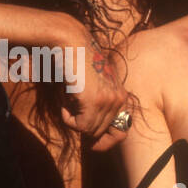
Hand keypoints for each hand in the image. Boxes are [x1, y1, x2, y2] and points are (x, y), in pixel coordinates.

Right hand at [58, 24, 130, 152]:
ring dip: (72, 118)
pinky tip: (64, 99)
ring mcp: (109, 101)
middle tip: (68, 108)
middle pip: (101, 132)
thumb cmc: (76, 62)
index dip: (107, 142)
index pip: (122, 131)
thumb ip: (96, 105)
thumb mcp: (92, 85)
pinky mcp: (94, 102)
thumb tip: (92, 135)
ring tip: (67, 97)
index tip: (92, 146)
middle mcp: (120, 99)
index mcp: (122, 95)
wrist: (70, 41)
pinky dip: (68, 117)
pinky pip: (80, 126)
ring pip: (89, 130)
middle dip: (82, 126)